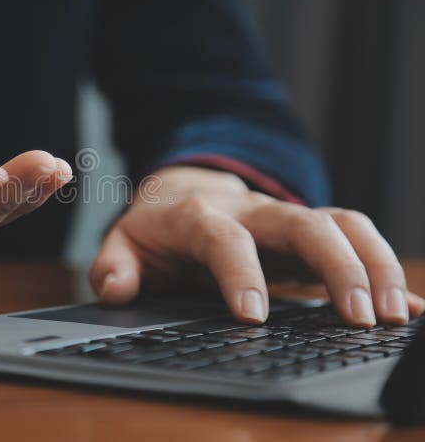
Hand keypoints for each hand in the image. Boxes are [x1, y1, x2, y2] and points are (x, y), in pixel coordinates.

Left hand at [90, 166, 424, 325]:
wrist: (184, 193)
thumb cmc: (158, 227)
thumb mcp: (124, 243)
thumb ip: (114, 266)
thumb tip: (115, 290)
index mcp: (199, 216)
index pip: (223, 237)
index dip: (240, 272)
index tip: (253, 316)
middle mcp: (250, 211)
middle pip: (302, 223)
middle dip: (335, 264)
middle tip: (357, 315)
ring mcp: (285, 218)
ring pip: (340, 224)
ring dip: (373, 263)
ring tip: (393, 313)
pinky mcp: (309, 231)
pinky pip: (356, 238)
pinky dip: (385, 268)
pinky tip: (409, 305)